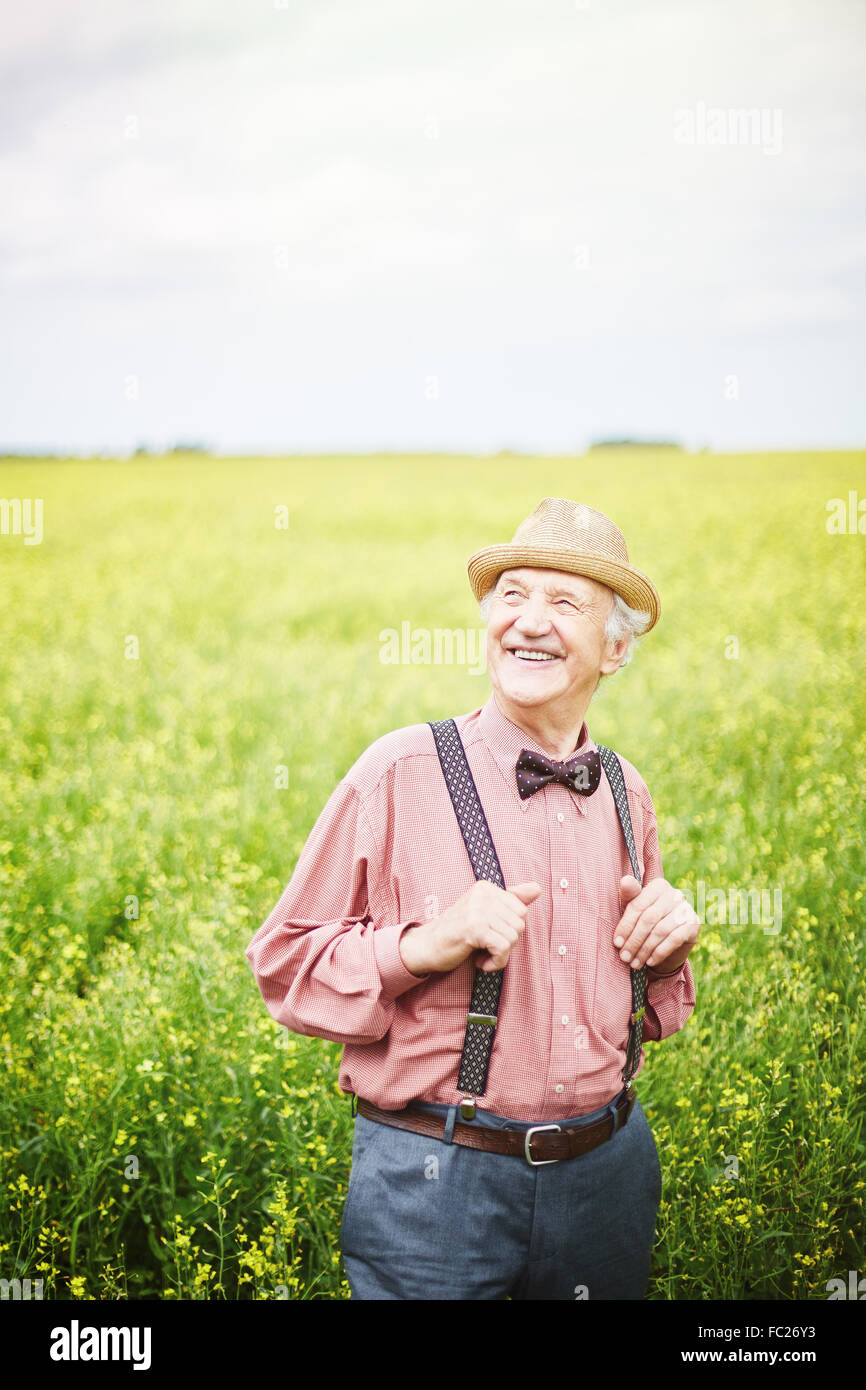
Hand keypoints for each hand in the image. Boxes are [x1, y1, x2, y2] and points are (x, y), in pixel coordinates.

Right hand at [399, 880, 540, 976]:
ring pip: (513, 938)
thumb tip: (537, 888)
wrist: (427, 947)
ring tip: (481, 954)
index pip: (520, 910)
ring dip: (500, 955)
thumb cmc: (457, 932)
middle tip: (485, 946)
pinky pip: (503, 949)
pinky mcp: (474, 928)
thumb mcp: (484, 912)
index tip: (490, 935)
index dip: (509, 929)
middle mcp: (482, 894)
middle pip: (520, 925)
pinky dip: (496, 963)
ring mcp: (477, 910)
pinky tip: (480, 963)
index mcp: (485, 887)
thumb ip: (510, 899)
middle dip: (506, 942)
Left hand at [613, 875, 698, 972]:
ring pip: (660, 930)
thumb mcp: (634, 909)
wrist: (670, 940)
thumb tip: (625, 880)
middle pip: (649, 919)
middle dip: (634, 940)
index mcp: (657, 886)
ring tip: (634, 963)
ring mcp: (686, 908)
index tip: (616, 943)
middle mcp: (674, 894)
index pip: (638, 906)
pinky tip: (650, 962)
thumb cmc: (646, 920)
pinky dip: (660, 952)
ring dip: (645, 949)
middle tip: (624, 957)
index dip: (625, 926)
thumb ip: (628, 895)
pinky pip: (674, 939)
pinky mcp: (694, 924)